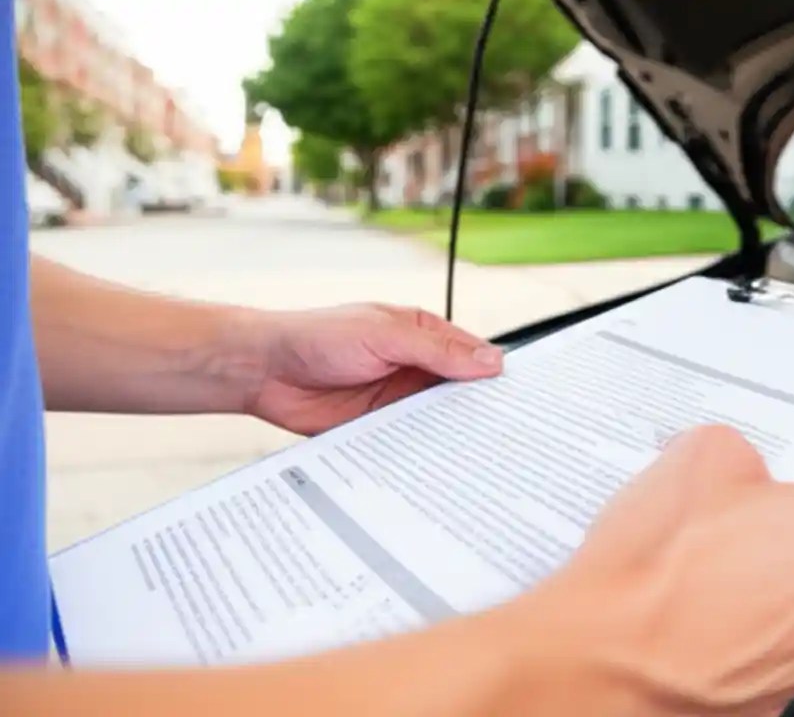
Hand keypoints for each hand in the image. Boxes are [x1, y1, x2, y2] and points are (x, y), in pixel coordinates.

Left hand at [245, 304, 502, 434]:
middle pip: (461, 394)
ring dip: (454, 436)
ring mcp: (398, 401)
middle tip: (508, 435)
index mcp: (423, 336)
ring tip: (481, 457)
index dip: (496, 377)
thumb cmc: (317, 336)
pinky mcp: (380, 430)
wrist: (263, 371)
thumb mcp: (384, 334)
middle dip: (480, 412)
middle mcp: (415, 369)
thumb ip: (437, 349)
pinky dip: (425, 454)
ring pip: (440, 423)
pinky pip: (412, 444)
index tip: (520, 399)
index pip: (474, 357)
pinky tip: (440, 467)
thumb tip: (490, 361)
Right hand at [519, 425, 793, 716]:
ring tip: (692, 587)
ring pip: (793, 616)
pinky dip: (734, 647)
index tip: (766, 498)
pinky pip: (761, 661)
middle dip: (779, 548)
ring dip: (757, 601)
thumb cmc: (654, 562)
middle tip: (718, 539)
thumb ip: (742, 453)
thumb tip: (741, 468)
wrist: (603, 653)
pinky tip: (687, 630)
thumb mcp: (697, 453)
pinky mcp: (770, 703)